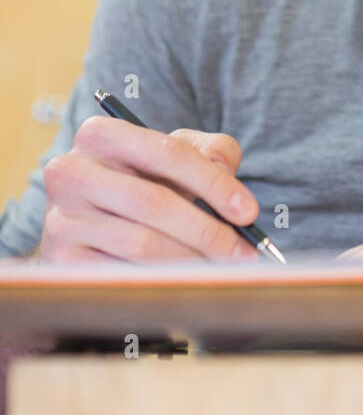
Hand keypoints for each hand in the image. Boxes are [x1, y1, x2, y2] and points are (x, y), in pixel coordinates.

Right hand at [40, 118, 260, 263]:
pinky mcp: (61, 260)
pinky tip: (187, 281)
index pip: (168, 152)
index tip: (248, 211)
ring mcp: (61, 218)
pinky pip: (123, 274)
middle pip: (154, 202)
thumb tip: (227, 170)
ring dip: (192, 260)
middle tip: (243, 253)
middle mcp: (71, 171)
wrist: (89, 221)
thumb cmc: (142, 181)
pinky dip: (163, 280)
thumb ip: (212, 151)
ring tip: (223, 269)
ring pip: (141, 243)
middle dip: (207, 230)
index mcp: (101, 133)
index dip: (214, 183)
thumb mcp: (176, 155)